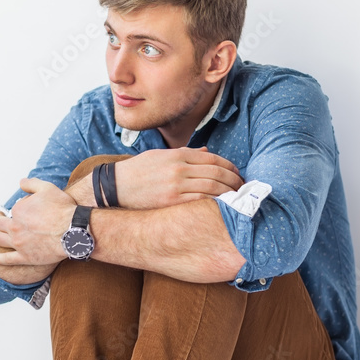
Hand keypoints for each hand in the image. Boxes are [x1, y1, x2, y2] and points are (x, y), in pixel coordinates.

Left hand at [0, 179, 76, 277]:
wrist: (74, 231)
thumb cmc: (63, 210)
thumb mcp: (47, 188)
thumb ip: (32, 184)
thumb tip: (22, 183)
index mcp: (18, 211)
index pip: (11, 209)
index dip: (13, 209)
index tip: (18, 210)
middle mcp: (14, 227)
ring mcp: (18, 243)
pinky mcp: (25, 257)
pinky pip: (6, 259)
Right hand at [113, 146, 243, 209]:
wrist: (115, 186)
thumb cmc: (138, 172)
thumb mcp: (160, 156)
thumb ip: (184, 154)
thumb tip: (206, 152)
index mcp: (178, 154)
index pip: (212, 158)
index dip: (229, 166)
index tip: (238, 174)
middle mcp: (179, 167)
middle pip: (216, 172)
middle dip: (233, 180)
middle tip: (243, 188)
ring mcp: (176, 184)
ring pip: (212, 186)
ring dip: (228, 193)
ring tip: (237, 199)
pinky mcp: (172, 200)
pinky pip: (200, 200)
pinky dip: (215, 202)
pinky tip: (223, 207)